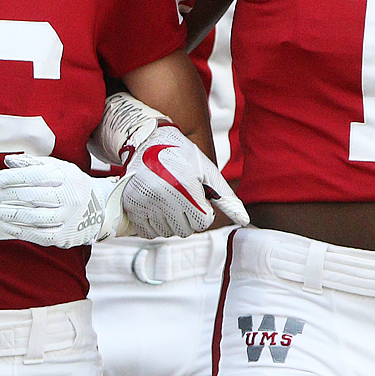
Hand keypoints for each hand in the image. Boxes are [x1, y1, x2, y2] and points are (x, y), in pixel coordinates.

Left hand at [0, 154, 116, 246]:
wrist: (99, 209)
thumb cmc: (70, 185)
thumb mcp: (59, 168)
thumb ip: (34, 163)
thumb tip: (8, 161)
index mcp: (67, 176)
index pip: (33, 176)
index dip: (11, 178)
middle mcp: (70, 197)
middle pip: (31, 197)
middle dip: (8, 195)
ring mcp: (68, 218)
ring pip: (33, 218)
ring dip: (9, 214)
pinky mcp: (64, 236)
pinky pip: (38, 235)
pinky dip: (19, 231)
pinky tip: (6, 225)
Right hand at [118, 125, 249, 236]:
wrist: (147, 142)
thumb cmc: (182, 157)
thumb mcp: (208, 172)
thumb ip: (226, 198)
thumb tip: (243, 221)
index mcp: (186, 187)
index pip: (202, 222)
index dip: (204, 212)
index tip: (198, 198)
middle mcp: (163, 197)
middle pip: (185, 230)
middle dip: (188, 219)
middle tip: (183, 201)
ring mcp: (144, 202)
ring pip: (166, 233)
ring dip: (171, 224)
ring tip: (169, 204)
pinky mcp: (130, 206)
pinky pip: (147, 232)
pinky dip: (154, 226)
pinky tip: (157, 210)